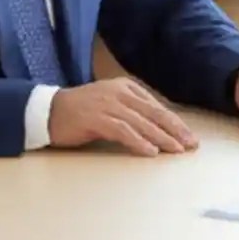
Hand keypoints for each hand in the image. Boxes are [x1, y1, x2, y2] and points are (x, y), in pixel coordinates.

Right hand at [48, 78, 197, 155]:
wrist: (48, 111)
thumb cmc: (82, 111)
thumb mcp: (111, 105)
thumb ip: (133, 111)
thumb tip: (159, 128)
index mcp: (126, 87)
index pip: (157, 107)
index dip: (175, 123)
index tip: (188, 137)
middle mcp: (119, 93)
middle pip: (154, 113)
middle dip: (175, 130)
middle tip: (191, 144)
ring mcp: (108, 104)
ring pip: (142, 122)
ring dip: (161, 138)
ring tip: (175, 150)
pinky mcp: (96, 118)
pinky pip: (123, 131)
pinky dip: (138, 141)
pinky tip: (150, 151)